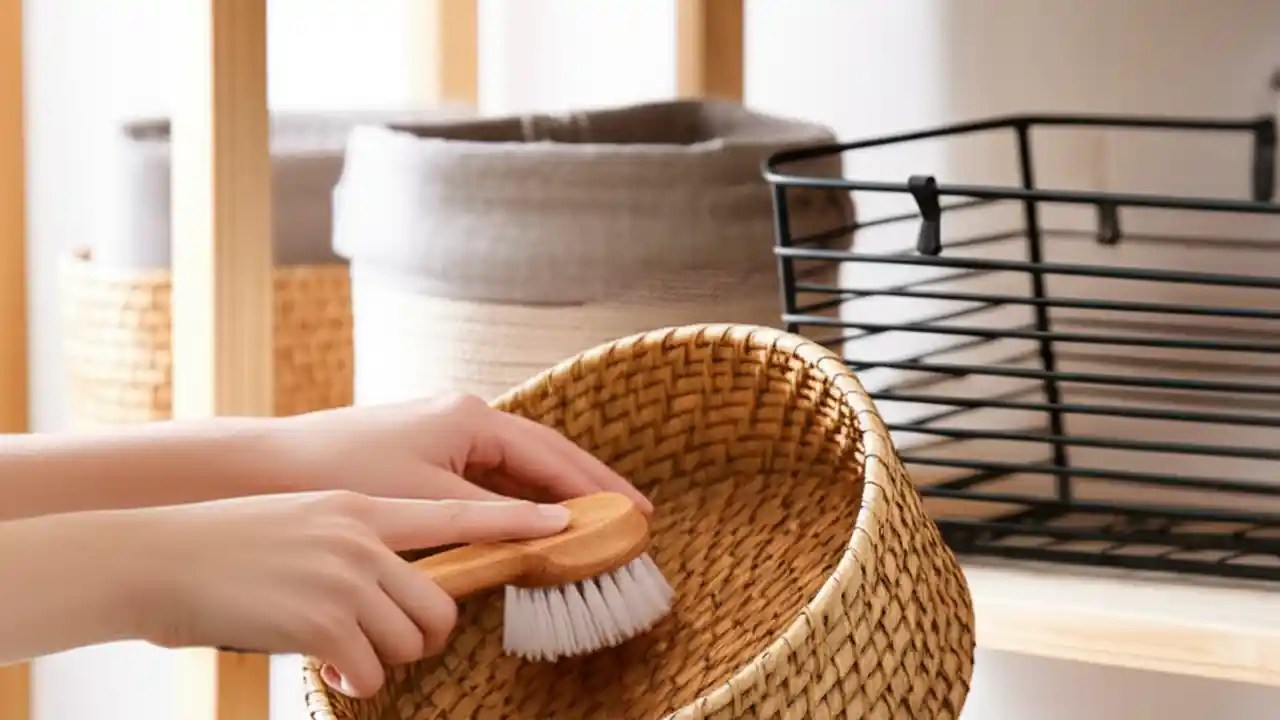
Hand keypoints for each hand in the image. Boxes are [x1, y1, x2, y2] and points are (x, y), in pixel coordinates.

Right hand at [125, 491, 571, 697]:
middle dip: (424, 635)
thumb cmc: (228, 547)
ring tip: (343, 653)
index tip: (567, 524)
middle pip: (443, 604)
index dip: (517, 524)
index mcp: (362, 508)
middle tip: (383, 641)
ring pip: (412, 641)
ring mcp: (343, 576)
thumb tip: (399, 586)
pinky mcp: (322, 619)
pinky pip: (371, 671)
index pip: (458, 514)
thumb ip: (360, 543)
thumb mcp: (306, 523)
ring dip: (383, 660)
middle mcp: (362, 536)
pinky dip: (354, 681)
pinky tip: (325, 669)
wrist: (158, 555)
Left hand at [266, 394, 652, 511]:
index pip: (553, 455)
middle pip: (546, 452)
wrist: (273, 468)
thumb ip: (495, 515)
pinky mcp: (431, 450)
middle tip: (634, 514)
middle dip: (591, 484)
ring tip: (598, 520)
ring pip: (521, 463)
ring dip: (558, 491)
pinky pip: (493, 474)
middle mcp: (466, 415)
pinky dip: (521, 497)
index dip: (597, 486)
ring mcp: (449, 430)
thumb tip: (555, 529)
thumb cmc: (345, 474)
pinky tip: (538, 520)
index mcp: (471, 417)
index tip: (635, 511)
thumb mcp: (427, 501)